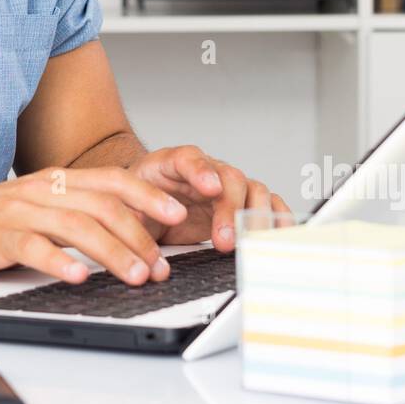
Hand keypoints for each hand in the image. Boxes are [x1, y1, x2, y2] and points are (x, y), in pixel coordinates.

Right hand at [0, 166, 190, 285]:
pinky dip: (58, 262)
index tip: (177, 213)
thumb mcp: (39, 208)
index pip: (113, 180)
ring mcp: (18, 212)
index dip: (148, 195)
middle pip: (102, 206)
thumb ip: (78, 213)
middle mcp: (42, 190)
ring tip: (135, 275)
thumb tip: (130, 234)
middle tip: (159, 265)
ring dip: (112, 251)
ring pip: (76, 226)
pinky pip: (32, 247)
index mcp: (57, 181)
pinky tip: (77, 277)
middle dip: (139, 236)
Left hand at [127, 146, 292, 250]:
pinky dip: (276, 218)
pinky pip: (267, 204)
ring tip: (249, 244)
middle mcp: (205, 170)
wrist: (144, 202)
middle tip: (226, 239)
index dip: (201, 171)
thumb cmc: (136, 201)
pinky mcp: (241, 204)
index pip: (188, 159)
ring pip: (253, 190)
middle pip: (229, 177)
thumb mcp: (125, 206)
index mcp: (171, 163)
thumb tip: (138, 240)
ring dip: (255, 218)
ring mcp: (226, 186)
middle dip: (231, 209)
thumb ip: (133, 217)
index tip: (210, 188)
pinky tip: (279, 236)